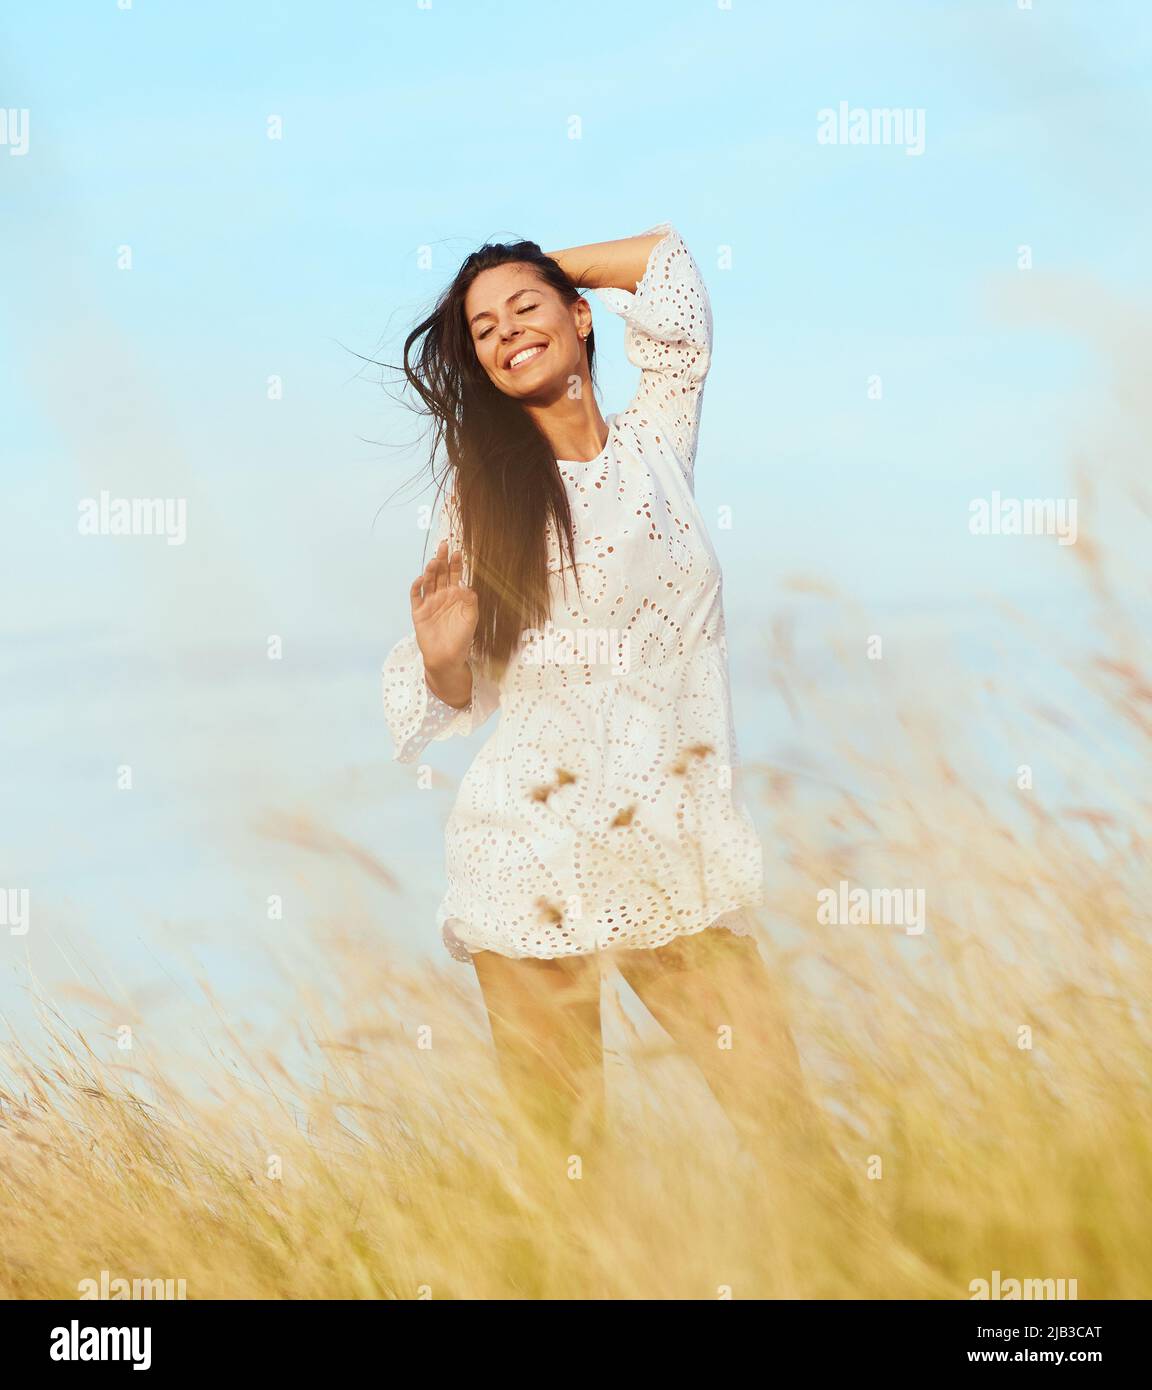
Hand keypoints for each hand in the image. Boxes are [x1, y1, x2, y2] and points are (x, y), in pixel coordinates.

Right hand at [410, 539, 477, 706]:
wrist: (447, 658)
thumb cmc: (462, 640)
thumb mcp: (471, 619)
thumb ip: (470, 602)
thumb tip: (467, 585)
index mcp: (456, 596)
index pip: (455, 575)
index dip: (456, 563)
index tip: (458, 551)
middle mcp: (442, 596)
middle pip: (440, 573)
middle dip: (442, 559)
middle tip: (443, 546)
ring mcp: (429, 603)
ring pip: (429, 582)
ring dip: (430, 571)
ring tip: (434, 562)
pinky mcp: (418, 612)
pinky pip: (416, 596)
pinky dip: (417, 586)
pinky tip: (421, 579)